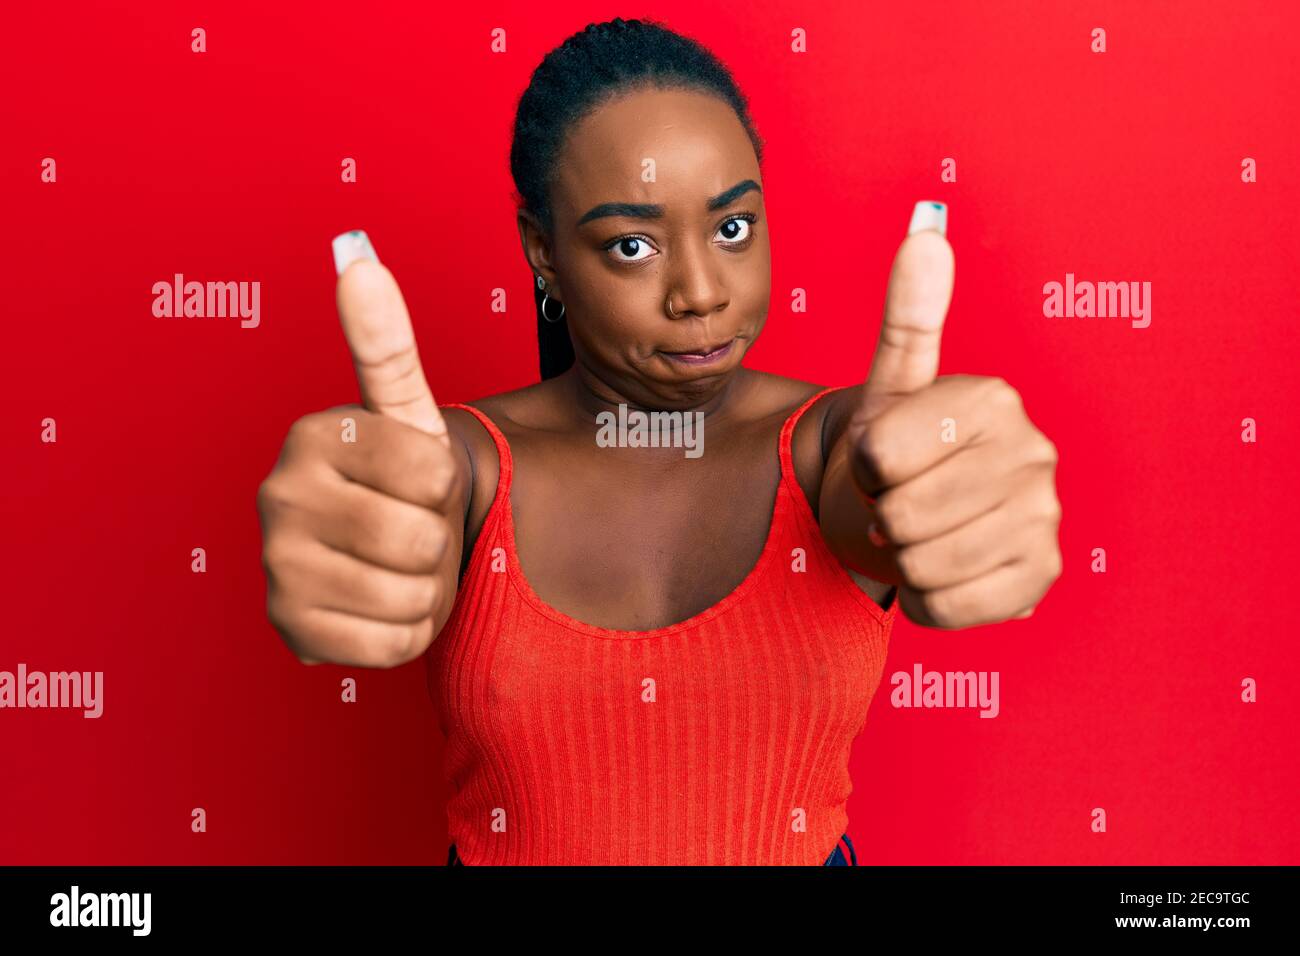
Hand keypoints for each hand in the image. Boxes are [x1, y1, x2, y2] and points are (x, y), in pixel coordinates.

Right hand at [256, 232, 466, 666]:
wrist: (384, 552)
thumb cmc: (404, 480)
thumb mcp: (406, 411)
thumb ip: (384, 339)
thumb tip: (354, 253)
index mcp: (313, 435)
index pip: (435, 474)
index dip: (446, 486)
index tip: (417, 481)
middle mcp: (278, 497)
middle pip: (421, 540)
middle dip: (438, 541)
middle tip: (410, 528)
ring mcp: (277, 567)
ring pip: (412, 595)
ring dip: (427, 588)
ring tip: (397, 565)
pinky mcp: (289, 630)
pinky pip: (393, 645)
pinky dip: (407, 633)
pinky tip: (381, 603)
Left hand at [847, 209, 1061, 627]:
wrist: (917, 523)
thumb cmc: (896, 455)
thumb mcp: (892, 387)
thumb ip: (909, 316)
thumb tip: (925, 234)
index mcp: (993, 400)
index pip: (879, 456)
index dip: (861, 467)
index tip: (880, 461)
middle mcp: (1034, 454)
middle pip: (902, 513)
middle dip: (881, 515)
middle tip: (899, 501)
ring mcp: (1045, 519)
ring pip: (922, 563)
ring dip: (900, 558)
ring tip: (918, 532)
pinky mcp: (1041, 579)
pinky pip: (947, 607)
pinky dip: (926, 600)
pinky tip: (941, 570)